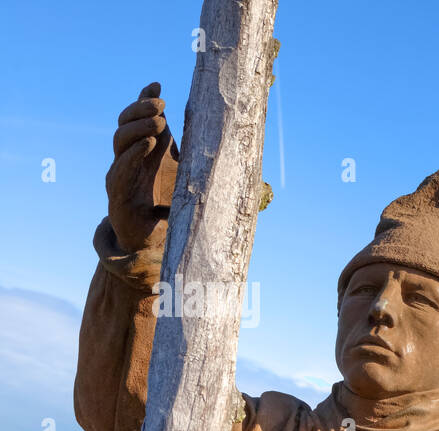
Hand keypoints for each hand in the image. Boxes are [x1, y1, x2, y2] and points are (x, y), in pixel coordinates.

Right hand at [106, 82, 179, 253]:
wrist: (152, 240)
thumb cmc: (169, 205)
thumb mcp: (186, 177)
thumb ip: (194, 158)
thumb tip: (221, 138)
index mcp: (145, 150)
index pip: (139, 118)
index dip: (144, 99)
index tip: (157, 83)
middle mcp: (130, 158)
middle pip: (126, 123)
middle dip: (141, 108)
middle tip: (161, 102)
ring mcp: (120, 173)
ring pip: (121, 140)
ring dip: (139, 127)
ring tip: (160, 122)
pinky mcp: (117, 192)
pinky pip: (121, 167)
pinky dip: (133, 154)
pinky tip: (148, 144)